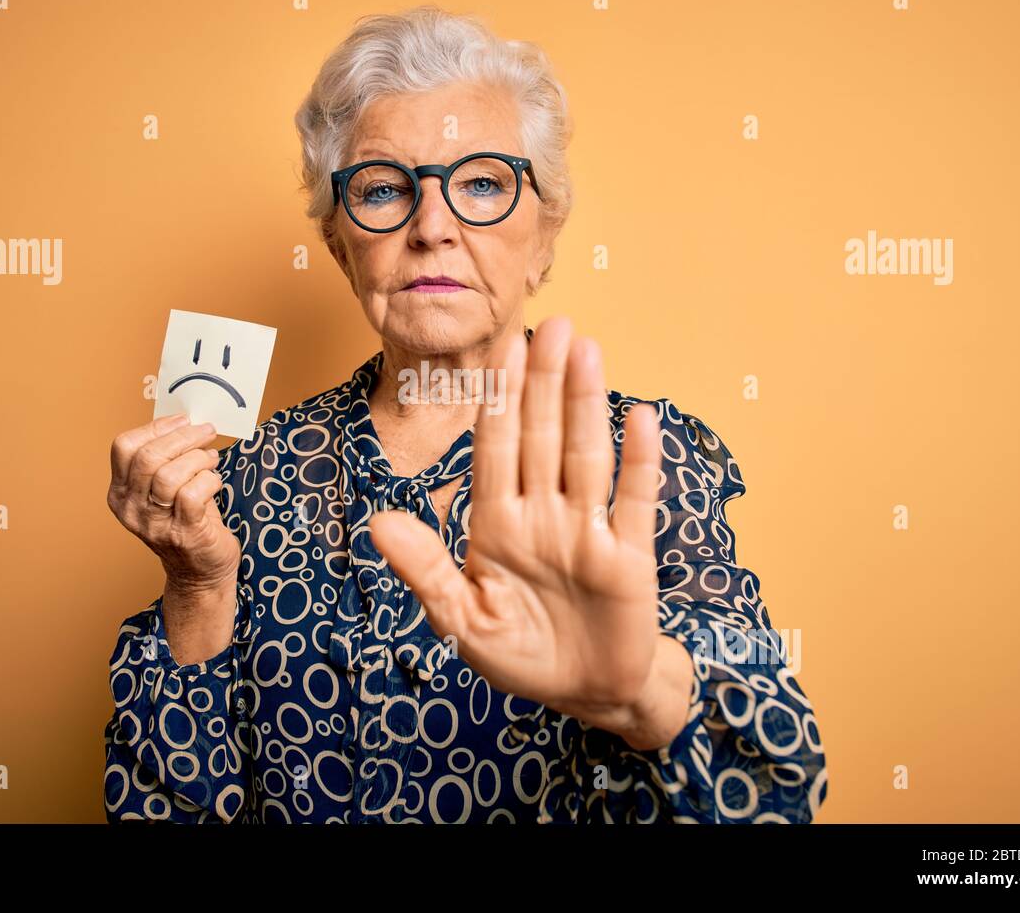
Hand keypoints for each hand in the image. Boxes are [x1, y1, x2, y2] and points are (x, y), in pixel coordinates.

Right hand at [107, 413, 240, 597]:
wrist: (200, 572)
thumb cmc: (187, 521)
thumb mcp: (165, 489)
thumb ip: (165, 459)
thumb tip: (185, 420)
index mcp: (120, 493)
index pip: (124, 447)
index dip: (156, 427)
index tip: (183, 420)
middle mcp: (131, 509)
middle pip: (147, 457)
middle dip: (183, 437)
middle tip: (206, 431)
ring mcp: (155, 524)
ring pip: (169, 474)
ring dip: (198, 458)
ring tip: (211, 459)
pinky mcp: (183, 533)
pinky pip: (192, 495)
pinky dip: (209, 480)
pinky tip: (215, 481)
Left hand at [369, 316, 692, 749]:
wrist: (584, 695)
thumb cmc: (519, 654)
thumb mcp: (461, 620)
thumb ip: (425, 569)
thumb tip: (379, 520)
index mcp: (497, 526)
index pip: (495, 449)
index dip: (499, 399)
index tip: (502, 348)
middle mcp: (543, 516)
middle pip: (541, 437)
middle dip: (544, 382)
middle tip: (553, 323)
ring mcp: (587, 531)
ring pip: (584, 456)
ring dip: (586, 404)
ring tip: (586, 350)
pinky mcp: (629, 557)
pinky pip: (633, 502)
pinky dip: (639, 462)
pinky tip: (640, 417)